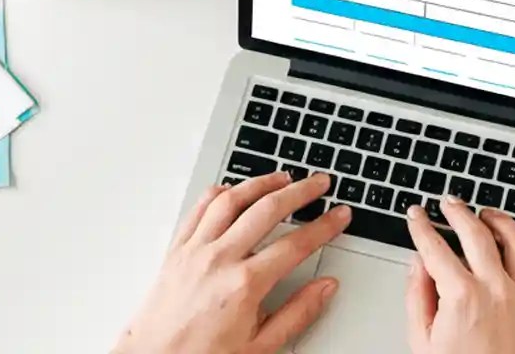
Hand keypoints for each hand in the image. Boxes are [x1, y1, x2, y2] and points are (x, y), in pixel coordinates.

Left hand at [114, 172, 350, 353]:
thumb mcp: (260, 347)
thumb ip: (297, 313)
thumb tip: (325, 288)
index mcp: (245, 285)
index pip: (296, 244)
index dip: (324, 227)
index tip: (339, 216)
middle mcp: (219, 260)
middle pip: (267, 210)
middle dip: (300, 192)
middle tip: (319, 183)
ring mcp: (195, 251)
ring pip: (231, 200)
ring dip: (260, 183)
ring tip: (282, 177)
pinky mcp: (176, 250)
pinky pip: (199, 209)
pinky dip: (219, 193)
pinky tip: (232, 189)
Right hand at [405, 196, 514, 353]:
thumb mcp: (424, 344)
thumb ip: (418, 299)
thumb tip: (417, 266)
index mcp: (462, 297)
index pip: (435, 247)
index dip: (422, 226)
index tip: (417, 216)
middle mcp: (496, 290)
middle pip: (475, 233)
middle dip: (457, 211)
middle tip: (447, 203)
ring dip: (497, 219)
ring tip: (484, 212)